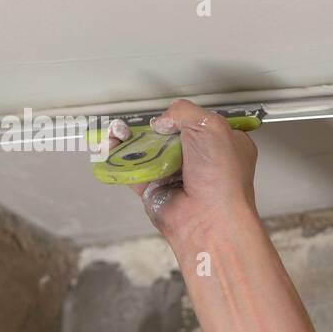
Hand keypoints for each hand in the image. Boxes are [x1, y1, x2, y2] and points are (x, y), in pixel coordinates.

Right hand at [98, 99, 258, 247]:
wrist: (210, 219)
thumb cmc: (222, 176)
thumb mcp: (211, 126)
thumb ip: (183, 112)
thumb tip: (161, 121)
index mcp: (222, 144)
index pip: (198, 123)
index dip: (181, 117)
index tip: (167, 115)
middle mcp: (199, 161)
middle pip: (168, 136)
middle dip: (150, 128)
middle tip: (136, 124)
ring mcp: (175, 176)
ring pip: (147, 152)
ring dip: (129, 140)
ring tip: (116, 131)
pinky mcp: (154, 190)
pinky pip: (132, 170)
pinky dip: (118, 158)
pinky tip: (109, 146)